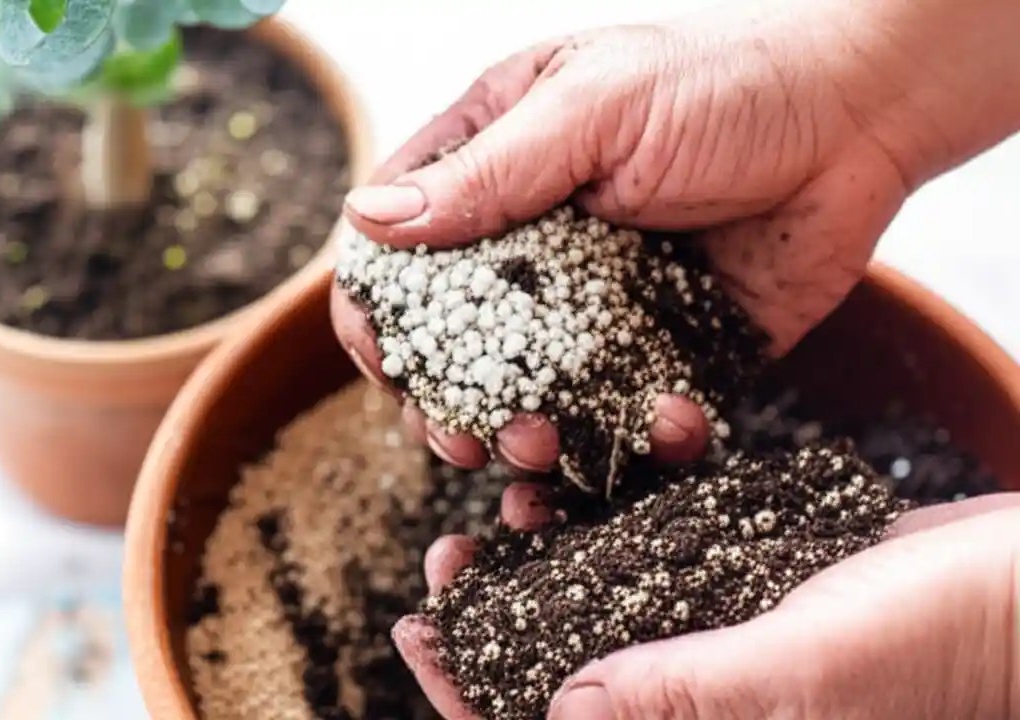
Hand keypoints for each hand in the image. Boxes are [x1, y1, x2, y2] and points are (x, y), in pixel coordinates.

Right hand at [332, 0, 1019, 471]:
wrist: (858, 117)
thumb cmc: (720, 79)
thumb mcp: (592, 108)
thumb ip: (490, 172)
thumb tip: (370, 221)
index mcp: (494, 169)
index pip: (398, 247)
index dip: (374, 311)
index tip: (384, 364)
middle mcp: (533, 247)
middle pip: (452, 341)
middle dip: (444, 401)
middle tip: (459, 437)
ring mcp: (594, 306)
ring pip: (530, 392)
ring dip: (522, 435)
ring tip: (538, 449)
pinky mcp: (662, 350)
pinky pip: (629, 412)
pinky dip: (636, 440)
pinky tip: (657, 432)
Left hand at [395, 487, 1019, 718]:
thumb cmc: (946, 644)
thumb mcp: (807, 670)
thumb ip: (686, 698)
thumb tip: (558, 715)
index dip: (472, 696)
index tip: (416, 634)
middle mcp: (707, 700)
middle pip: (562, 672)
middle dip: (494, 619)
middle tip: (449, 554)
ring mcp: (727, 640)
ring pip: (602, 611)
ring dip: (548, 560)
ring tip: (513, 497)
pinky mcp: (754, 585)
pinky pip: (660, 561)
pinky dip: (619, 524)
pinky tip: (588, 478)